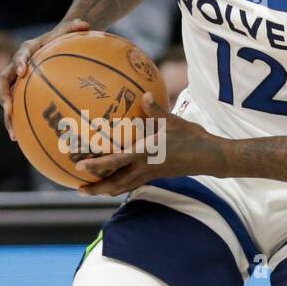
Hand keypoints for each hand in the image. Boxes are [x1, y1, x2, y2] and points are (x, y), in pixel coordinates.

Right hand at [0, 17, 89, 139]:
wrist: (51, 42)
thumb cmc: (60, 38)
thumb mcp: (67, 31)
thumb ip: (74, 28)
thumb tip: (86, 24)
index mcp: (27, 50)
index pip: (20, 56)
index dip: (20, 63)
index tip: (23, 71)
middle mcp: (17, 65)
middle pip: (3, 81)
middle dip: (4, 97)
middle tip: (8, 110)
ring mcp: (16, 80)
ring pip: (5, 98)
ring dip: (8, 116)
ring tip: (13, 135)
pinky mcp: (19, 91)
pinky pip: (15, 106)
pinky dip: (17, 121)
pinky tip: (22, 138)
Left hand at [73, 92, 212, 195]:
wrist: (208, 157)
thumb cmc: (192, 137)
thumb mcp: (173, 121)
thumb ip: (156, 110)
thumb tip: (144, 95)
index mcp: (145, 154)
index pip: (116, 162)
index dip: (98, 165)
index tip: (80, 166)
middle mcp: (144, 168)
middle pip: (115, 184)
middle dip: (96, 188)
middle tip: (78, 189)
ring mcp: (149, 174)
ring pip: (123, 187)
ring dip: (105, 190)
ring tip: (89, 190)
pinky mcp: (154, 176)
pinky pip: (132, 184)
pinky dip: (119, 185)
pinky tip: (112, 181)